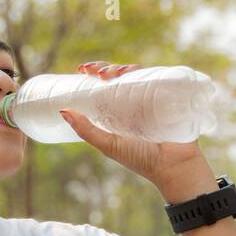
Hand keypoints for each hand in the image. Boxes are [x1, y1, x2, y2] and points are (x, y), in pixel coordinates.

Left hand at [59, 61, 207, 185]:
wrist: (173, 167)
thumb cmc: (141, 159)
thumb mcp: (108, 145)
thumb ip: (86, 131)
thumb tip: (63, 111)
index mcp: (119, 110)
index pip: (105, 85)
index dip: (94, 73)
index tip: (82, 70)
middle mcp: (135, 101)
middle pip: (119, 75)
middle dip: (106, 68)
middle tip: (95, 72)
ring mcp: (152, 97)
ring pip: (136, 74)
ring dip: (123, 68)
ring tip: (112, 74)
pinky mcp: (168, 96)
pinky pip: (158, 77)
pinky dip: (146, 70)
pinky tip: (135, 71)